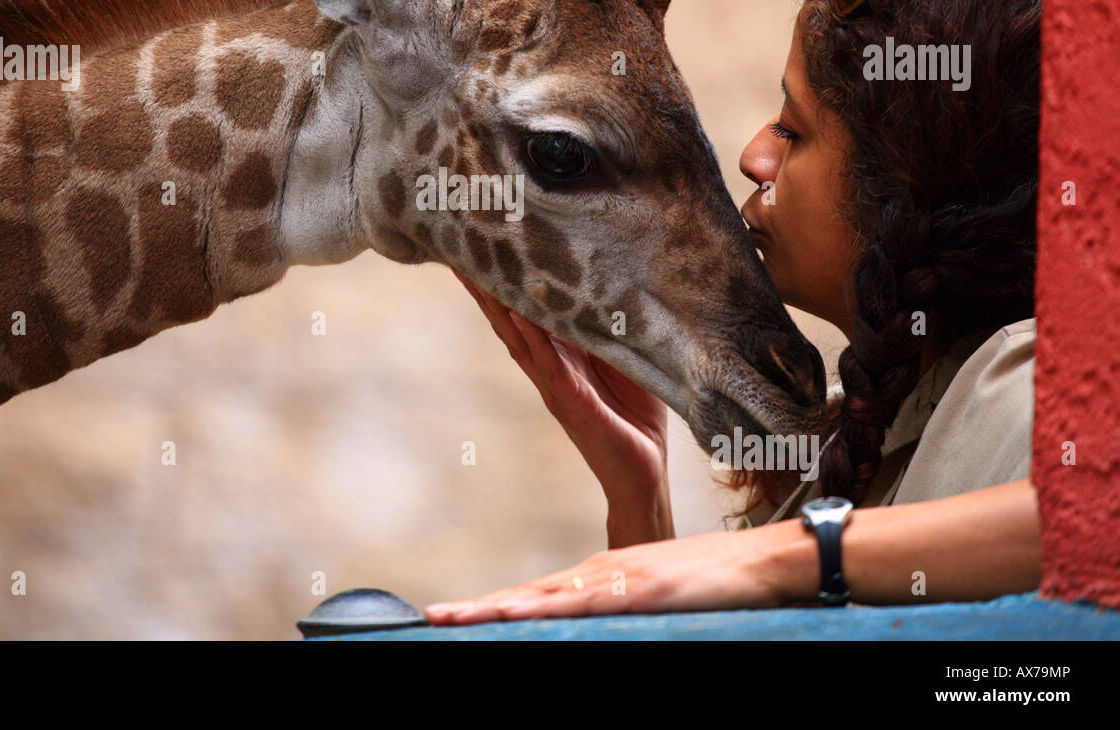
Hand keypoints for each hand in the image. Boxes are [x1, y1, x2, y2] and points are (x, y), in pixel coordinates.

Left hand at [424, 518, 813, 623]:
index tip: (451, 616)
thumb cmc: (715, 587)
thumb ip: (619, 612)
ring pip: (545, 596)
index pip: (536, 594)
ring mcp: (620, 578)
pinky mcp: (642, 588)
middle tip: (429, 617)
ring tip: (451, 617)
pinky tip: (514, 610)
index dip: (493, 606)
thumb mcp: (656, 605)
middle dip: (478, 607)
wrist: (764, 563)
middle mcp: (601, 573)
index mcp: (602, 577)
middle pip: (528, 593)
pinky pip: (586, 601)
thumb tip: (590, 629)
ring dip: (495, 607)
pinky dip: (546, 606)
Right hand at [452, 269, 673, 545]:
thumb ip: (610, 329)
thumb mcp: (625, 360)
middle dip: (484, 286)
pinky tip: (519, 317)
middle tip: (461, 248)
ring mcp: (555, 388)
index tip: (484, 246)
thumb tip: (612, 283)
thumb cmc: (637, 416)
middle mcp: (548, 370)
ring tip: (475, 273)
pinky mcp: (573, 405)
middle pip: (507, 320)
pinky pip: (551, 366)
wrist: (644, 475)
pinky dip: (534, 340)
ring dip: (496, 306)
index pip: (523, 313)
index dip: (503, 281)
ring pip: (518, 339)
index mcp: (560, 357)